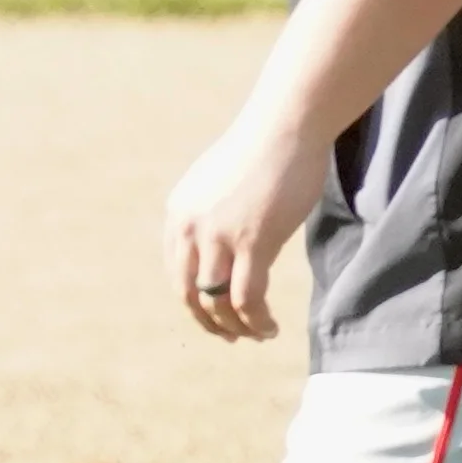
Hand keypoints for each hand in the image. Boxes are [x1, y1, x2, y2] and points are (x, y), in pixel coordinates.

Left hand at [163, 115, 326, 342]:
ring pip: (216, 303)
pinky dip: (256, 321)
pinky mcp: (252, 242)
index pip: (176, 273)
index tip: (216, 315)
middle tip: (231, 336)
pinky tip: (270, 328)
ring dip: (236, 328)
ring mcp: (219, 236)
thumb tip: (222, 244)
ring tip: (257, 334)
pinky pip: (247, 299)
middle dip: (208, 322)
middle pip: (188, 294)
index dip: (194, 302)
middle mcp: (190, 227)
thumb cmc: (262, 152)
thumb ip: (210, 215)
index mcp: (178, 214)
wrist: (285, 127)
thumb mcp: (218, 186)